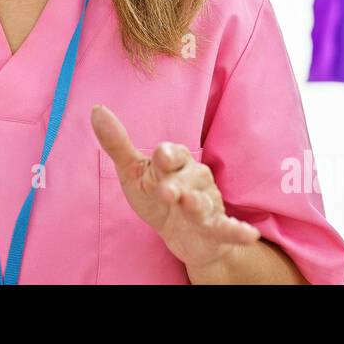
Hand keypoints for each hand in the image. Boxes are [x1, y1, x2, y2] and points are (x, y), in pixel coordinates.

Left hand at [91, 104, 260, 269]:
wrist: (181, 234)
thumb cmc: (158, 196)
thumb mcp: (134, 172)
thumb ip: (117, 143)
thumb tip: (96, 109)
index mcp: (176, 162)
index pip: (171, 154)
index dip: (165, 157)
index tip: (159, 157)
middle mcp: (195, 178)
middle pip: (186, 178)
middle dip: (175, 184)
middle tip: (164, 191)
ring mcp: (207, 203)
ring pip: (203, 202)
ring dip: (196, 204)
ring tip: (189, 204)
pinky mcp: (217, 228)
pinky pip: (229, 228)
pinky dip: (239, 231)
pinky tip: (247, 234)